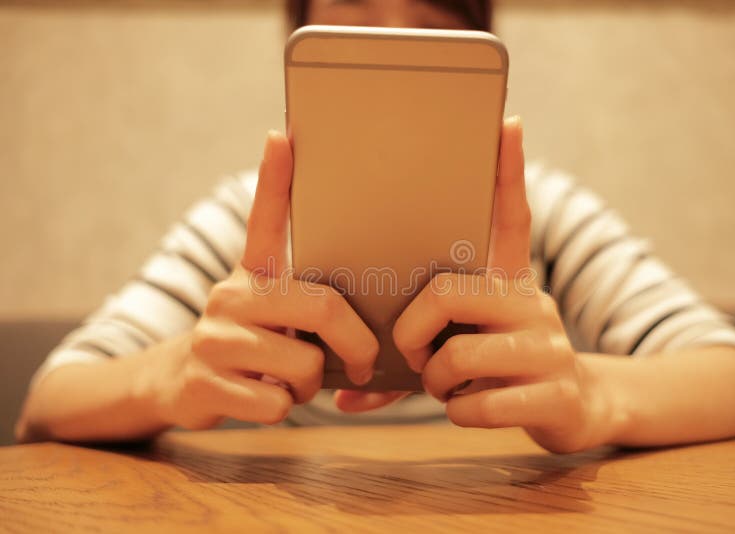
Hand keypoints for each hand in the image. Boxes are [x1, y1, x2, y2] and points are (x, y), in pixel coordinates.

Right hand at [149, 131, 378, 429]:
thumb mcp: (266, 309)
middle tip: (360, 362)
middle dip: (355, 345)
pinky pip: (278, 404)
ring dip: (311, 384)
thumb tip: (352, 290)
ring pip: (305, 366)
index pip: (264, 217)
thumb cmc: (248, 342)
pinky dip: (284, 408)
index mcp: (252, 272)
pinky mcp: (204, 382)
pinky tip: (263, 396)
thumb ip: (301, 297)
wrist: (176, 382)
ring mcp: (214, 338)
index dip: (274, 178)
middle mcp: (230, 295)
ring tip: (290, 378)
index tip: (283, 135)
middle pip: (322, 309)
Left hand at [392, 117, 611, 452]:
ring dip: (436, 383)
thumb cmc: (504, 371)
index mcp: (509, 282)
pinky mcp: (556, 394)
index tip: (506, 124)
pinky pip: (482, 405)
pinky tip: (470, 409)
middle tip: (416, 355)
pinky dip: (459, 413)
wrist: (583, 409)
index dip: (507, 174)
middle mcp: (531, 303)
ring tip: (446, 389)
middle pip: (449, 292)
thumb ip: (411, 364)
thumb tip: (340, 396)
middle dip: (413, 332)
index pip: (511, 218)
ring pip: (460, 356)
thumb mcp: (469, 351)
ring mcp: (548, 348)